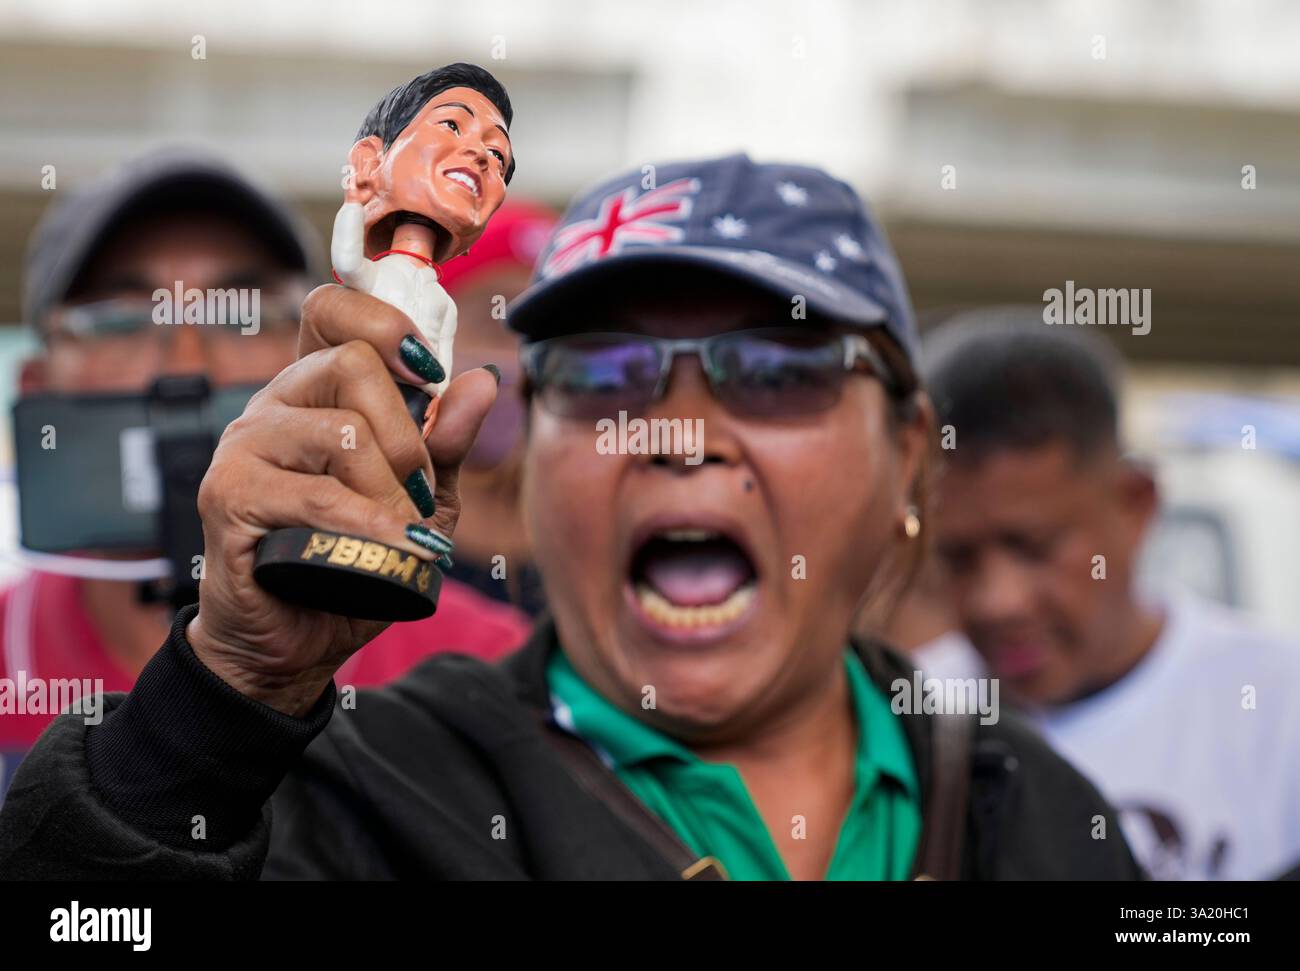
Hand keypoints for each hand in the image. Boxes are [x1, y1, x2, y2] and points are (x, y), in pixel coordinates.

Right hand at [187, 284, 498, 715]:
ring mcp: (244, 444)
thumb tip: (483, 380)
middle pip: (352, 363)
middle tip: (421, 491)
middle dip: (409, 434)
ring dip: (392, 490)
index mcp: (315, 389)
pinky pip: (320, 495)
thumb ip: (449, 441)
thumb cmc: (357, 558)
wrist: (298, 639)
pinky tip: (391, 548)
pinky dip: (371, 526)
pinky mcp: (229, 494)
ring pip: (342, 430)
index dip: (384, 321)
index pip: (334, 309)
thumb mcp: (423, 496)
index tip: (428, 370)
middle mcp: (273, 403)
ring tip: (402, 532)